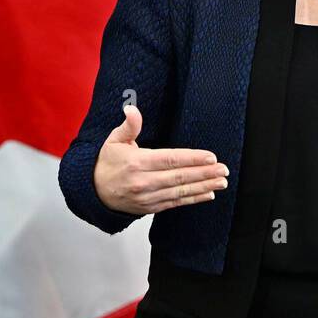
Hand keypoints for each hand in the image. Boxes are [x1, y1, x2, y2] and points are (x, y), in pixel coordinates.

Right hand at [93, 104, 228, 215]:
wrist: (94, 192)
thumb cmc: (107, 163)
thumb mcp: (114, 140)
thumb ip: (129, 126)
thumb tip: (133, 109)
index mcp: (137, 163)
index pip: (170, 159)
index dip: (192, 158)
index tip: (210, 157)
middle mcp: (144, 182)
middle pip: (180, 177)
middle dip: (204, 173)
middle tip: (223, 169)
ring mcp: (148, 197)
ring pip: (181, 192)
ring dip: (204, 186)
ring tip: (221, 182)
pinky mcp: (151, 207)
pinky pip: (176, 203)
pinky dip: (193, 199)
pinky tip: (208, 194)